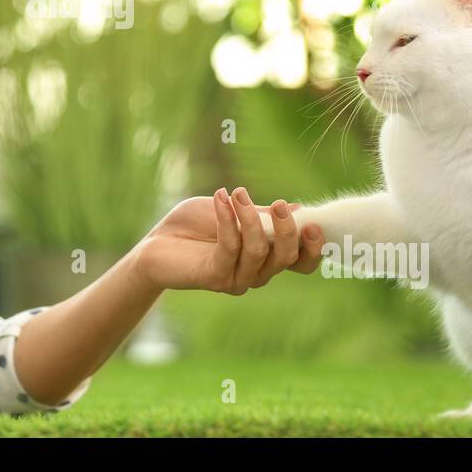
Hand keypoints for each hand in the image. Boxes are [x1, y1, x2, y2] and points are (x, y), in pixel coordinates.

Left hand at [133, 187, 324, 293]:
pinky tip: (220, 199)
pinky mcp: (214, 277)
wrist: (157, 241)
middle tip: (279, 204)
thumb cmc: (196, 225)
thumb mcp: (234, 212)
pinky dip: (228, 221)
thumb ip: (263, 215)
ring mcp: (236, 279)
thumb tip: (300, 208)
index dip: (314, 248)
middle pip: (286, 259)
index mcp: (267, 257)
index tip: (314, 223)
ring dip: (250, 218)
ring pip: (258, 252)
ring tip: (237, 193)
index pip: (301, 261)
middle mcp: (257, 273)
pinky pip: (229, 248)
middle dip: (288, 230)